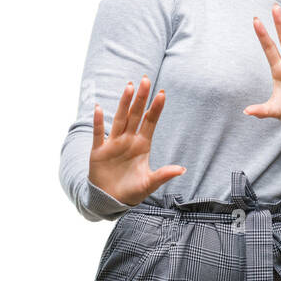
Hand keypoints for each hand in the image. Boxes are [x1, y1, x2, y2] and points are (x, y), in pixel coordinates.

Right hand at [88, 76, 184, 205]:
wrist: (110, 200)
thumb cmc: (131, 191)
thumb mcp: (149, 184)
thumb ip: (163, 175)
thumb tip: (182, 169)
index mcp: (142, 146)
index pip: (150, 123)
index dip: (155, 109)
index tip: (162, 94)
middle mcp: (128, 140)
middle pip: (135, 115)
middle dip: (140, 98)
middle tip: (145, 80)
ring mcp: (113, 144)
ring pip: (119, 119)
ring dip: (124, 104)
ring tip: (128, 87)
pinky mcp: (98, 151)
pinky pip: (98, 133)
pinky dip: (98, 122)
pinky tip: (99, 108)